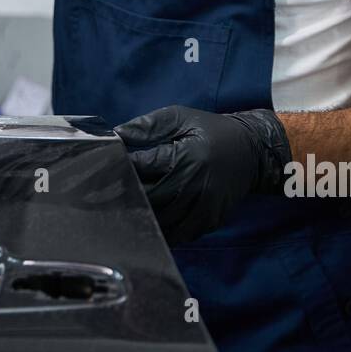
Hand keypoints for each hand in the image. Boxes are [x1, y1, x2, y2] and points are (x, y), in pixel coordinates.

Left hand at [114, 105, 291, 245]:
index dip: (117, 170)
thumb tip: (115, 134)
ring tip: (120, 214)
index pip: (141, 168)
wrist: (253, 151)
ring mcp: (203, 207)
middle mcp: (194, 185)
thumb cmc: (212, 131)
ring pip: (162, 222)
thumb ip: (147, 126)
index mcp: (185, 156)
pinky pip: (179, 234)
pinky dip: (162, 230)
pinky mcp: (209, 221)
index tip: (97, 173)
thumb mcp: (181, 117)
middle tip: (101, 199)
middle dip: (125, 197)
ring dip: (141, 218)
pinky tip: (146, 224)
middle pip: (148, 199)